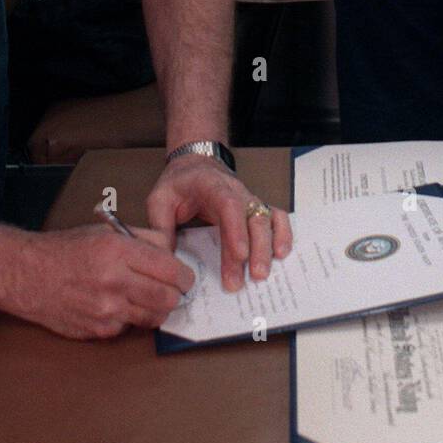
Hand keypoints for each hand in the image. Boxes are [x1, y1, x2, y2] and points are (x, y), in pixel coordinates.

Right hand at [12, 223, 193, 338]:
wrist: (28, 275)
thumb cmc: (67, 250)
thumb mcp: (106, 232)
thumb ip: (144, 239)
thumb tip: (174, 252)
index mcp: (118, 251)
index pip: (171, 270)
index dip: (185, 275)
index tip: (185, 277)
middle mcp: (113, 281)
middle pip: (168, 298)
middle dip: (176, 295)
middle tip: (173, 290)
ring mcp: (105, 310)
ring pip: (154, 317)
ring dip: (157, 309)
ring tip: (148, 297)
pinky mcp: (98, 330)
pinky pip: (129, 327)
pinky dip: (130, 318)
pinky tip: (118, 305)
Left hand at [147, 154, 291, 291]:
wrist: (195, 164)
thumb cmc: (178, 184)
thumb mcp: (159, 200)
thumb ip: (160, 227)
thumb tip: (166, 261)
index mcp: (211, 185)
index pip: (228, 205)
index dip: (236, 230)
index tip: (239, 256)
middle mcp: (236, 191)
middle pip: (253, 216)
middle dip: (256, 248)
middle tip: (252, 277)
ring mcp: (249, 198)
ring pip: (267, 219)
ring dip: (269, 246)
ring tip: (263, 274)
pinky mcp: (255, 207)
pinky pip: (276, 217)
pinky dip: (283, 233)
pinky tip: (281, 254)